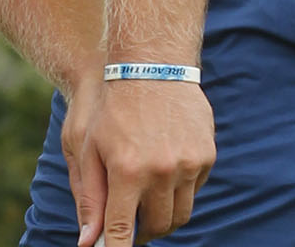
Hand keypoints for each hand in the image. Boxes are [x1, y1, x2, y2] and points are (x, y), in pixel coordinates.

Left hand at [62, 78, 214, 244]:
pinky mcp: (205, 155)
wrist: (151, 65)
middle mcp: (161, 170)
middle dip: (144, 232)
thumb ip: (91, 198)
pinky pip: (195, 190)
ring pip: (180, 213)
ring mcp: (188, 163)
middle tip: (132, 224)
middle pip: (157, 226)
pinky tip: (166, 169)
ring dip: (164, 215)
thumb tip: (88, 241)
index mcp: (127, 171)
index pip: (122, 230)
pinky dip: (181, 190)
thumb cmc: (112, 110)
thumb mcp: (91, 150)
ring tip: (148, 200)